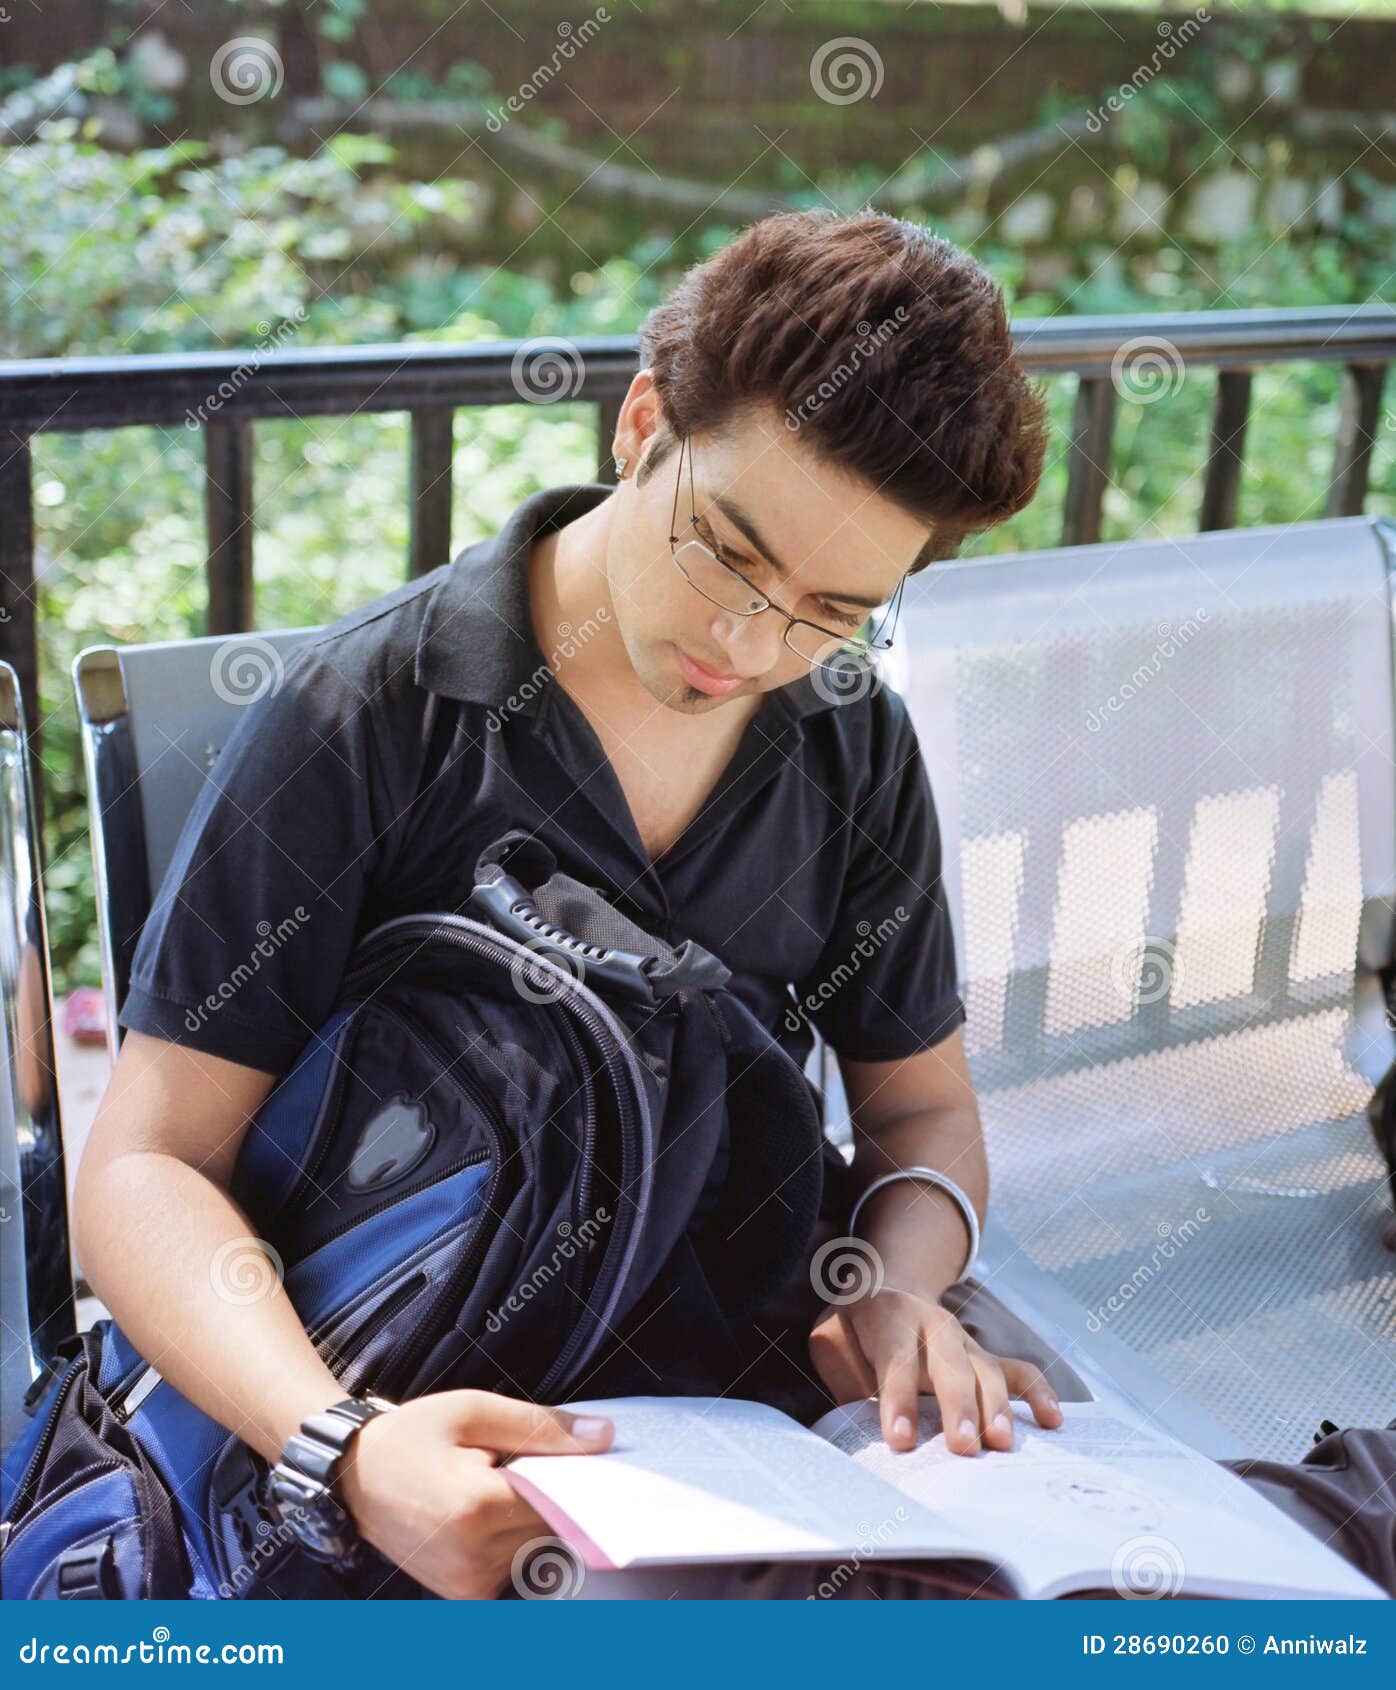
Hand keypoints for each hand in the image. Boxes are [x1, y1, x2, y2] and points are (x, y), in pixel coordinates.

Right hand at [336, 1389, 611, 1598]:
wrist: (353, 1476)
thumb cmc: (411, 1436)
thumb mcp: (474, 1411)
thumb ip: (541, 1426)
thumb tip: (602, 1436)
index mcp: (477, 1507)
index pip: (562, 1499)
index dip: (579, 1476)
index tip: (592, 1459)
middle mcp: (475, 1555)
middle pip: (553, 1524)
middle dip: (553, 1492)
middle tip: (523, 1461)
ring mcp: (468, 1582)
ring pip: (536, 1546)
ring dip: (531, 1516)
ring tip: (494, 1483)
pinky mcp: (465, 1594)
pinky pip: (515, 1564)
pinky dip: (513, 1537)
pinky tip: (488, 1509)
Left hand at [809, 1288, 1062, 1456]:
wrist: (886, 1286)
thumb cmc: (853, 1328)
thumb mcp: (830, 1339)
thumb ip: (844, 1375)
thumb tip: (864, 1423)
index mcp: (889, 1316)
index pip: (895, 1361)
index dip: (898, 1401)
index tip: (901, 1441)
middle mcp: (934, 1324)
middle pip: (950, 1366)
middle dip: (958, 1407)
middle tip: (963, 1447)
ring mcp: (965, 1340)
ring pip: (987, 1370)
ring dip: (997, 1408)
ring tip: (1002, 1444)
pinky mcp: (985, 1356)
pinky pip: (1019, 1371)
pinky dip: (1038, 1393)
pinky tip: (1052, 1422)